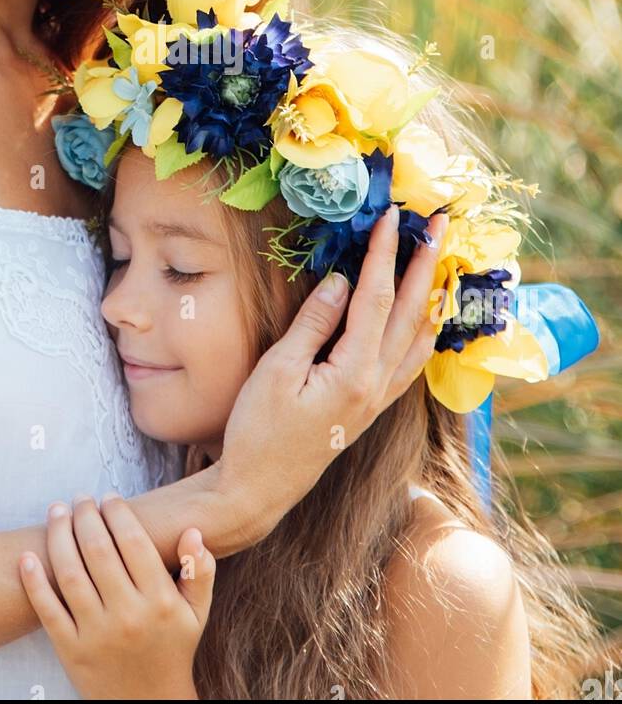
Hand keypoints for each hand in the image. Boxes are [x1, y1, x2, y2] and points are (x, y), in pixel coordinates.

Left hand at [19, 493, 214, 699]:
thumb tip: (193, 532)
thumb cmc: (173, 649)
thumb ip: (200, 571)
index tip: (109, 497)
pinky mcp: (71, 651)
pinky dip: (34, 582)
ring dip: (58, 536)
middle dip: (85, 515)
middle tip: (79, 498)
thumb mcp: (196, 612)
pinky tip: (27, 556)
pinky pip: (48, 611)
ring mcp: (97, 634)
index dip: (118, 513)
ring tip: (56, 512)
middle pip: (98, 551)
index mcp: (159, 600)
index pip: (134, 542)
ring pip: (70, 574)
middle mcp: (128, 615)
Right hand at [212, 206, 449, 544]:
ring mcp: (378, 399)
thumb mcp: (277, 371)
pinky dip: (424, 332)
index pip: (376, 298)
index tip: (393, 215)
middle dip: (426, 262)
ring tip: (444, 260)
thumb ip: (314, 323)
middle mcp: (377, 385)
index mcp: (354, 372)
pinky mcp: (371, 408)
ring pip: (418, 337)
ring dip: (431, 293)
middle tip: (441, 222)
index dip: (385, 252)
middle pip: (410, 311)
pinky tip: (426, 319)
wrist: (259, 488)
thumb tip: (342, 281)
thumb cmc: (258, 430)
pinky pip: (411, 362)